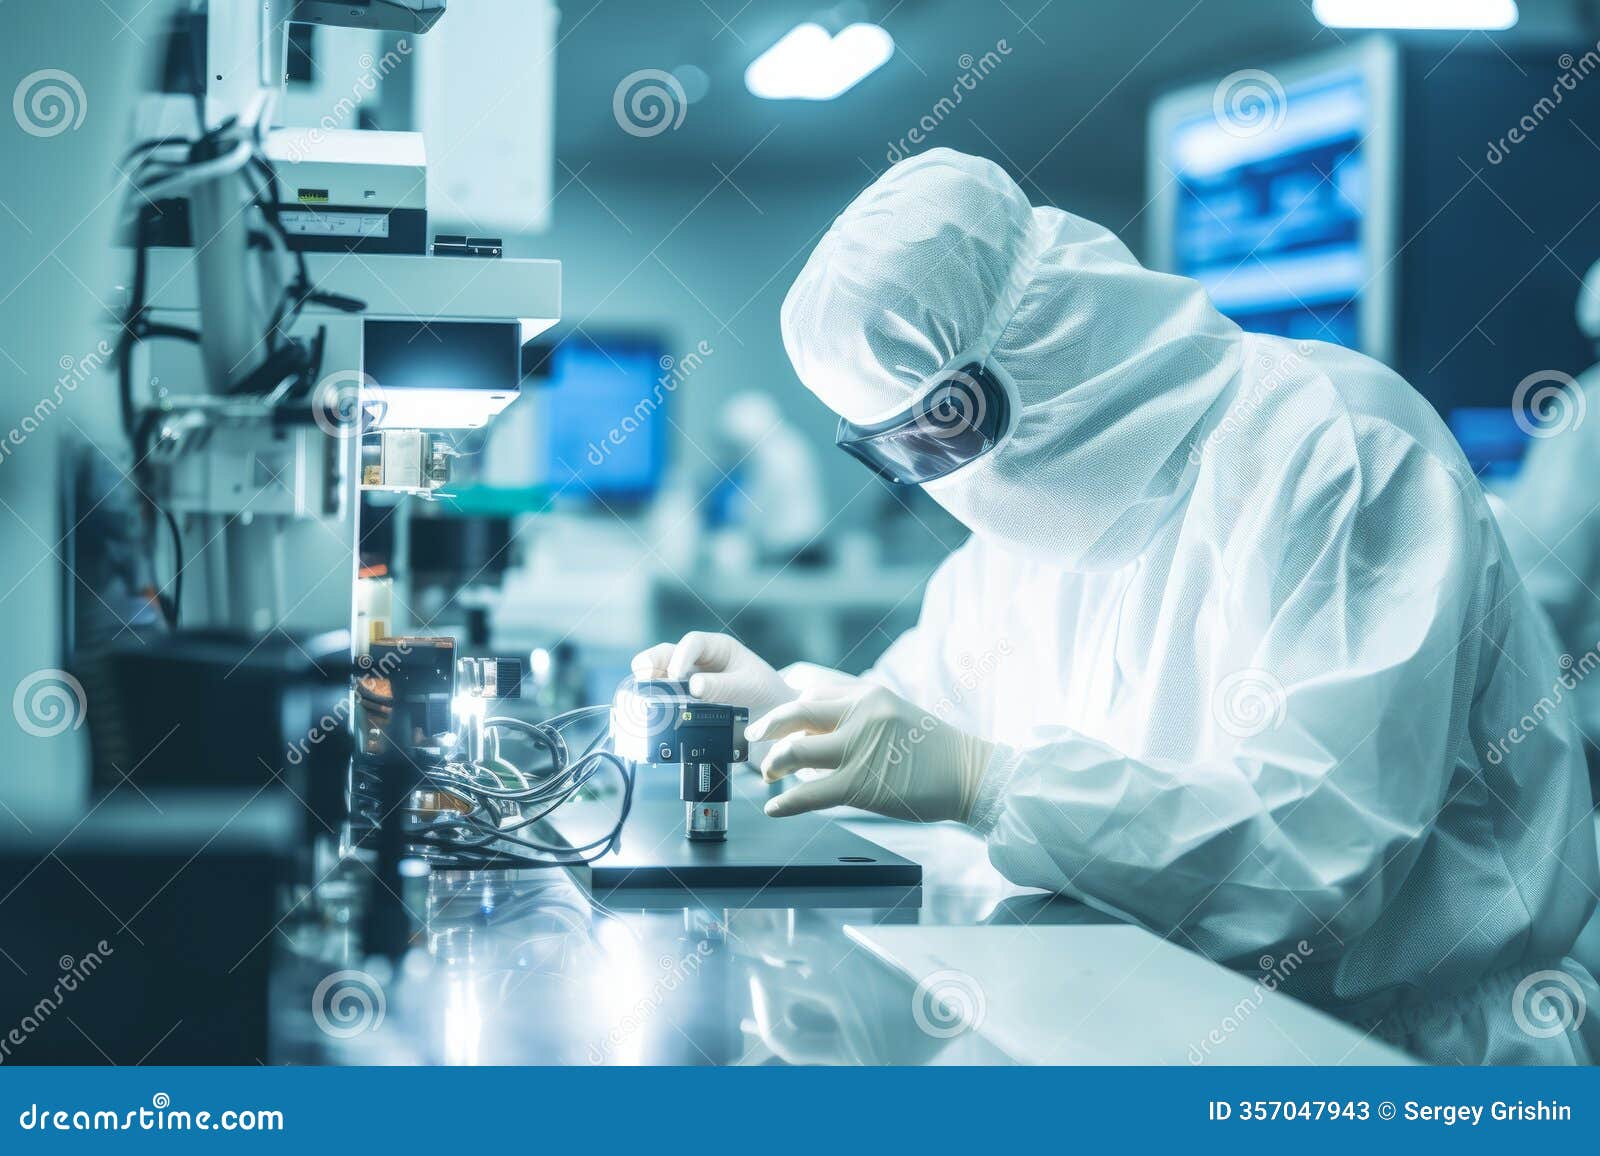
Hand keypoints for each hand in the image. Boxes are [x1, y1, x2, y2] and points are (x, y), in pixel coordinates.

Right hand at [630, 631, 796, 720]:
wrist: (775, 718)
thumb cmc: (766, 695)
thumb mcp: (749, 688)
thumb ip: (723, 687)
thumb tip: (694, 686)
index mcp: (718, 648)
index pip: (693, 643)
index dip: (680, 656)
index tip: (676, 675)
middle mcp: (698, 661)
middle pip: (666, 654)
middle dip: (651, 664)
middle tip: (643, 679)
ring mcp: (688, 680)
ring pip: (659, 675)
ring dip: (648, 683)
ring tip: (641, 696)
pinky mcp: (683, 701)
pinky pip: (664, 697)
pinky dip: (655, 703)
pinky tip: (650, 714)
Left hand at [750, 686, 993, 823]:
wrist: (970, 775)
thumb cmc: (934, 751)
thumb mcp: (896, 714)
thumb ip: (857, 716)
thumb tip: (813, 731)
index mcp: (869, 694)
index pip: (813, 692)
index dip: (789, 709)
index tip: (775, 722)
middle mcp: (861, 714)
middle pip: (795, 713)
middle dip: (766, 727)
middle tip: (752, 738)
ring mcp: (860, 749)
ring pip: (795, 751)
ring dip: (773, 765)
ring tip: (769, 774)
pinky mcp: (861, 785)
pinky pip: (809, 793)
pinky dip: (786, 802)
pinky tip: (774, 808)